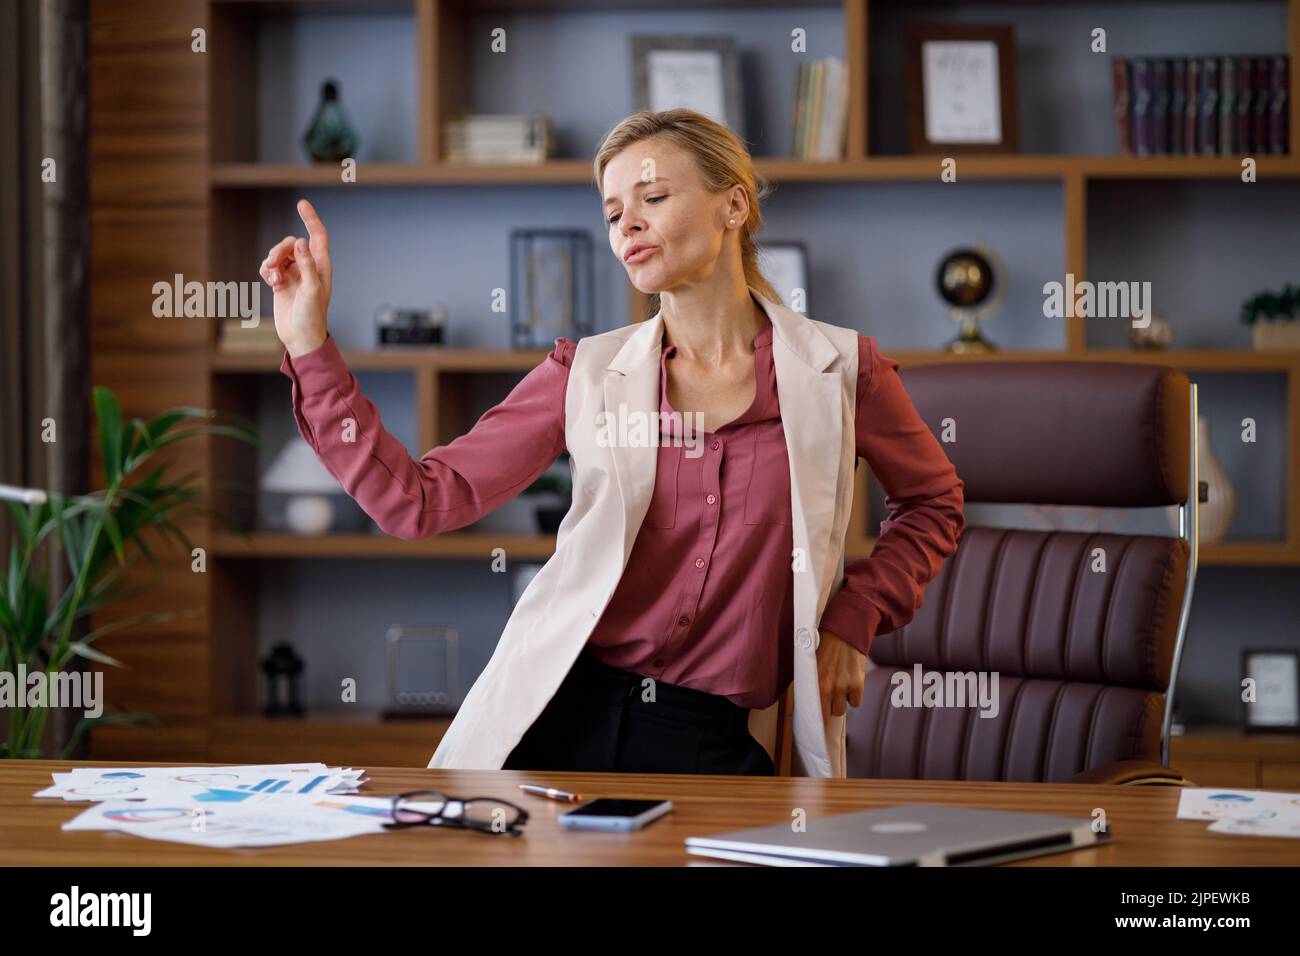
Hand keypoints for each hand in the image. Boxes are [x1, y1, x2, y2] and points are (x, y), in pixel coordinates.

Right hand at [259, 198, 331, 356]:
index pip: (317, 236)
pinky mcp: (281, 283)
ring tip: (272, 278)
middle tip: (273, 264)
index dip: (310, 219)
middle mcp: (308, 268)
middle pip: (291, 244)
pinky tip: (269, 282)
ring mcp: (294, 275)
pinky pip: (269, 267)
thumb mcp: (311, 290)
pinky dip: (266, 271)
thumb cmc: (312, 316)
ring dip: (271, 262)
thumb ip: (307, 265)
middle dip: (279, 250)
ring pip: (278, 255)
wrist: (300, 337)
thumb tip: (300, 242)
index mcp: (321, 266)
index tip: (301, 203)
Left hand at [816, 629, 866, 722]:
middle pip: (829, 714)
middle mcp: (828, 687)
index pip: (814, 711)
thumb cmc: (825, 645)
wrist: (845, 632)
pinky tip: (850, 685)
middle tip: (830, 698)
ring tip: (840, 688)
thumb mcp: (811, 663)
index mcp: (814, 682)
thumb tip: (807, 698)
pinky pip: (856, 703)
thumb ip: (809, 681)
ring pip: (841, 709)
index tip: (817, 719)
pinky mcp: (858, 684)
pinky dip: (854, 697)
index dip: (816, 716)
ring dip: (841, 702)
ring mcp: (843, 686)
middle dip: (829, 707)